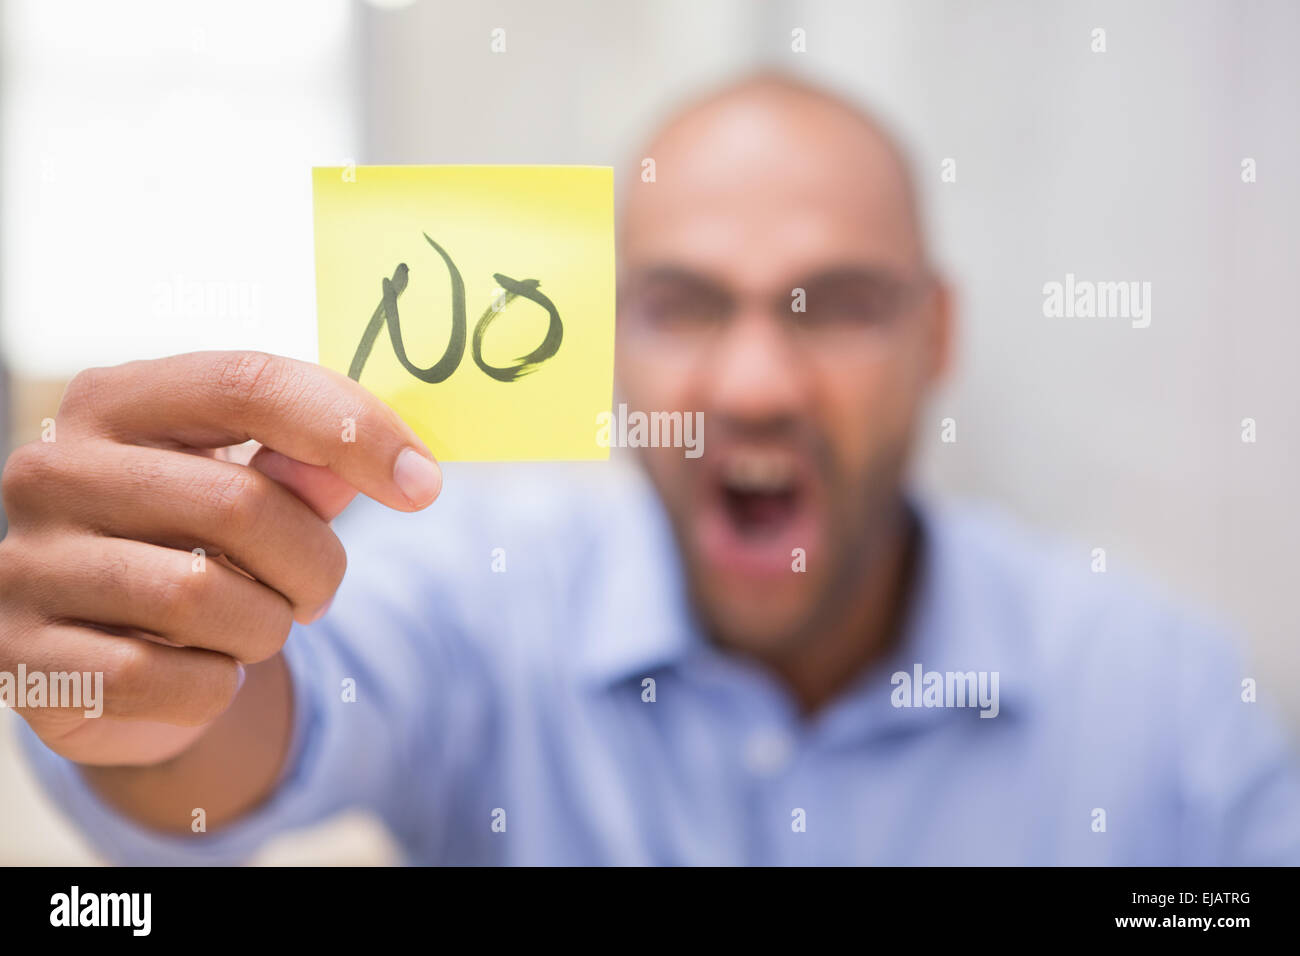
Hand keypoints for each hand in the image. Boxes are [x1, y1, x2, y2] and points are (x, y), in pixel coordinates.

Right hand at [0, 351, 440, 765]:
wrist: (110, 660)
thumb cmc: (198, 551)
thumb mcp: (256, 493)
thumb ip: (311, 469)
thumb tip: (386, 463)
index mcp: (118, 399)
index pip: (248, 384)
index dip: (351, 430)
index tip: (424, 484)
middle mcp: (53, 467)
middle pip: (241, 503)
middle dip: (316, 563)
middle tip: (318, 591)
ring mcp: (26, 561)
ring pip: (203, 596)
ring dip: (266, 627)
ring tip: (252, 626)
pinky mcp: (21, 656)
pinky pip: (164, 678)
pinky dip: (215, 686)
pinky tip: (203, 671)